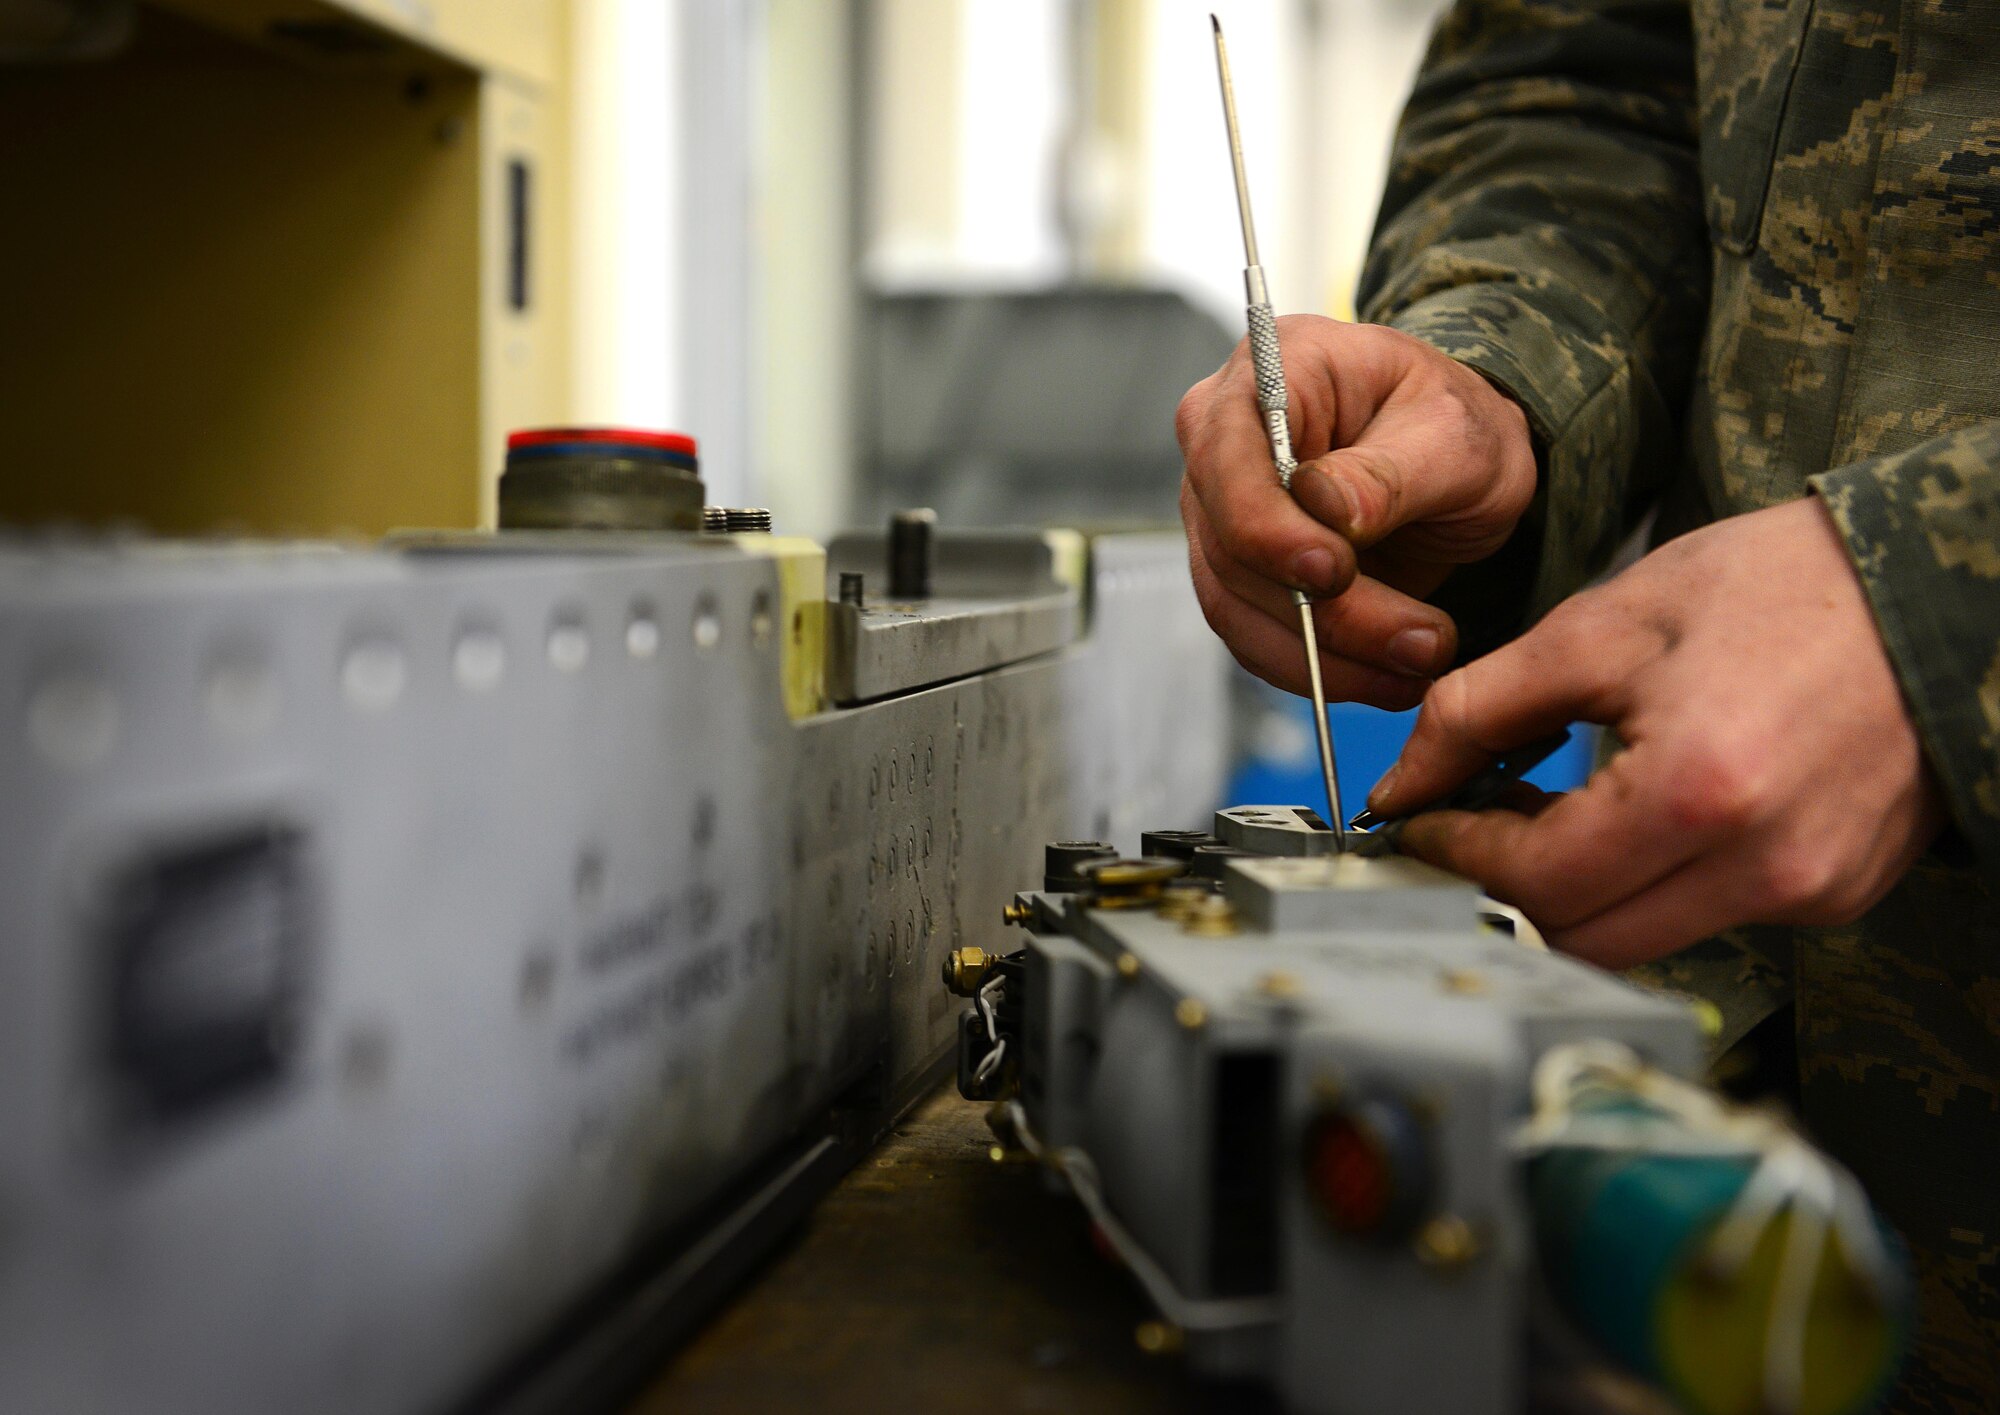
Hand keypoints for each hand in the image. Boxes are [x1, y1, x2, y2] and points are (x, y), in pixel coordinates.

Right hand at [1175, 316, 1537, 708]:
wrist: (1457, 465)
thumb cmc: (1454, 426)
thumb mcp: (1457, 434)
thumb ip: (1389, 472)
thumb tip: (1325, 509)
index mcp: (1272, 373)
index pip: (1227, 456)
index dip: (1267, 526)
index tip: (1334, 574)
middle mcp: (1223, 441)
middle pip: (1232, 547)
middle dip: (1325, 612)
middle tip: (1422, 643)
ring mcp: (1220, 512)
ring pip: (1238, 607)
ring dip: (1328, 657)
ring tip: (1419, 666)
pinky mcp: (1237, 574)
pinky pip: (1255, 638)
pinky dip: (1319, 670)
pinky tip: (1385, 675)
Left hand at [1370, 497, 1948, 966]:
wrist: (1932, 588)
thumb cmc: (1779, 587)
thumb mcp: (1603, 626)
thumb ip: (1482, 708)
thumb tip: (1403, 782)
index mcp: (1696, 795)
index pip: (1531, 881)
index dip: (1456, 854)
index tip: (1420, 821)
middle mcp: (1763, 869)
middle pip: (1578, 938)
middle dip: (1502, 890)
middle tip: (1466, 828)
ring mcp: (1809, 894)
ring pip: (1639, 942)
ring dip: (1572, 894)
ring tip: (1545, 812)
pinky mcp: (1836, 896)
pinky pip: (1707, 919)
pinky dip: (1646, 884)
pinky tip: (1630, 818)